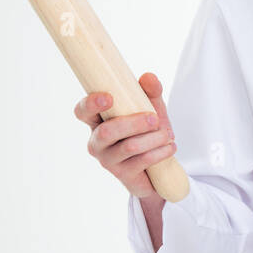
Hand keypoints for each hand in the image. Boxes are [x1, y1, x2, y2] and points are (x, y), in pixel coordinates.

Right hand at [75, 72, 176, 198]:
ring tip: (168, 135)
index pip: (82, 111)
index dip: (90, 104)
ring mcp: (108, 159)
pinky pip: (141, 161)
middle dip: (134, 123)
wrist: (158, 167)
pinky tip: (170, 147)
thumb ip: (150, 92)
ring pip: (129, 147)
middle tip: (155, 119)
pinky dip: (160, 152)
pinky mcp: (122, 174)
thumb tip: (148, 78)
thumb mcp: (152, 108)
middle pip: (107, 131)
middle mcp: (97, 141)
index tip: (109, 98)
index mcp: (97, 120)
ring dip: (153, 138)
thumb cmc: (148, 131)